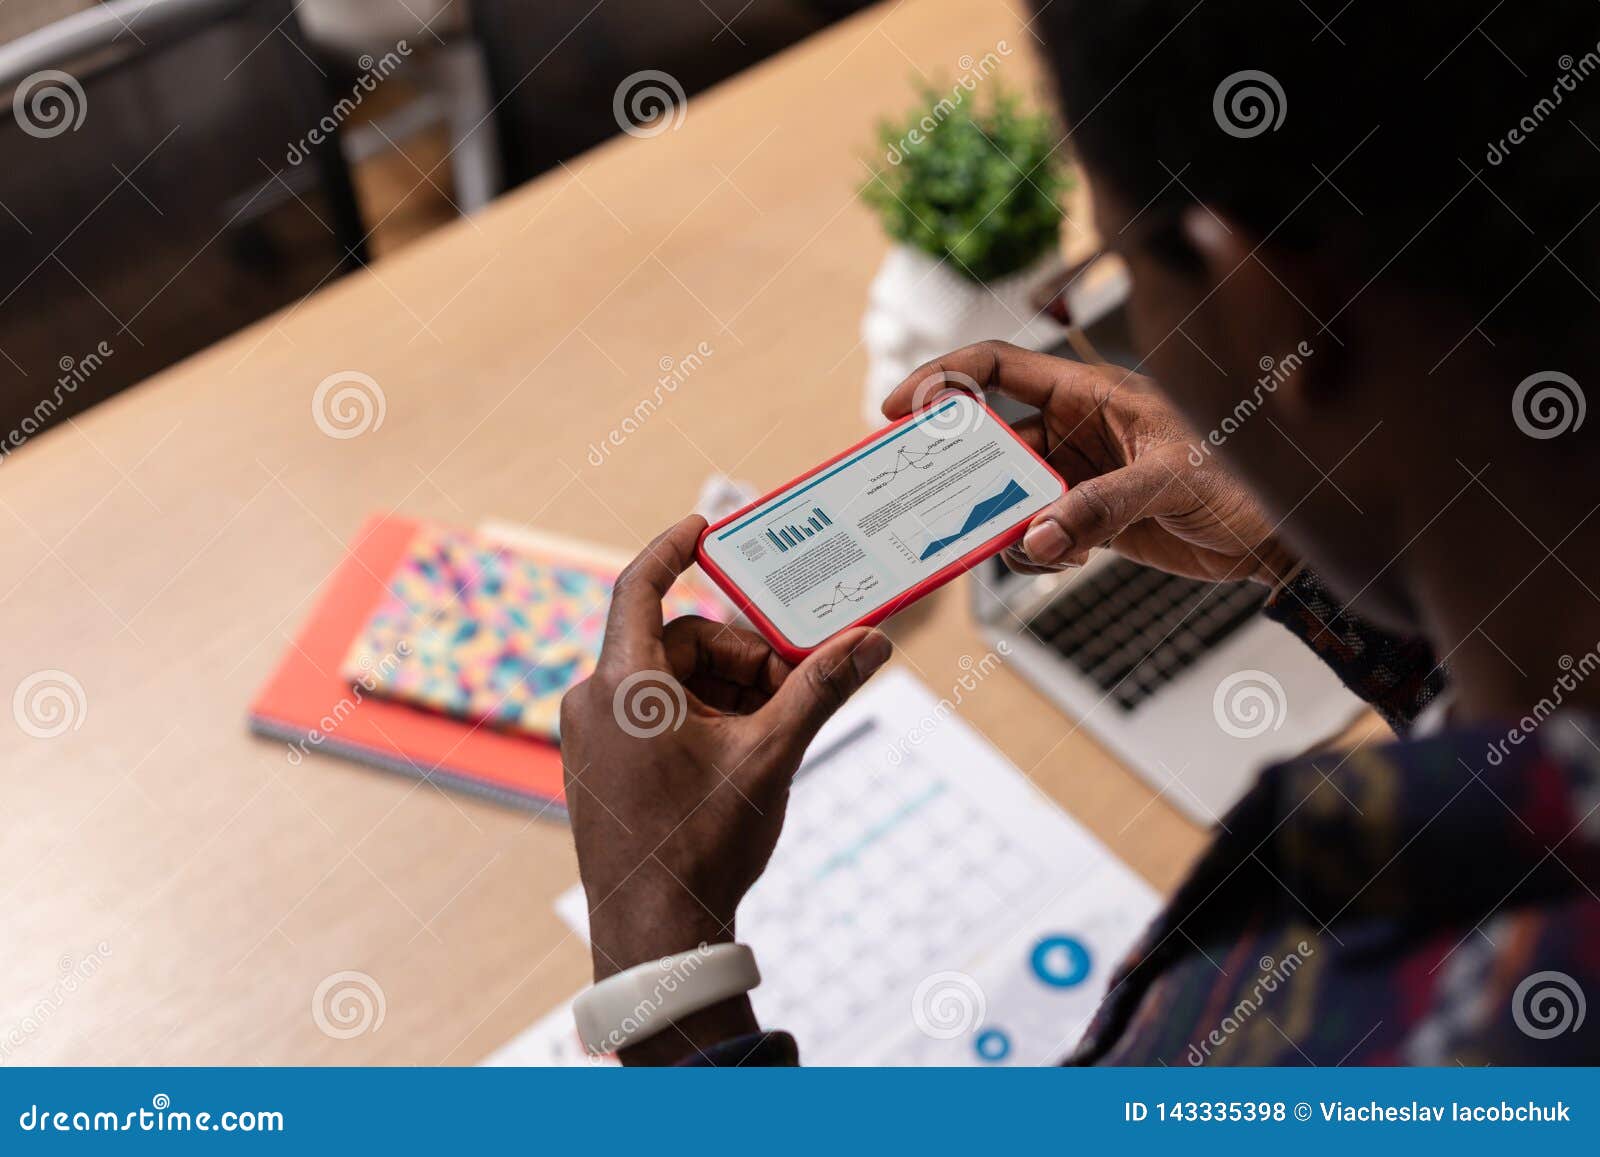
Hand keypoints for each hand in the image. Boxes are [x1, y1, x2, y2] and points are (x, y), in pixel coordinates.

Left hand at [559, 515, 891, 1061]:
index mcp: (623, 686)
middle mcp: (595, 702)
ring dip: (727, 695)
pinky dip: (701, 720)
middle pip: (679, 642)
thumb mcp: (771, 757)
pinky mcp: (601, 766)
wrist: (657, 936)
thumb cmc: (700, 847)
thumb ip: (820, 690)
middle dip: (742, 659)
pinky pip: (655, 715)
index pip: (640, 586)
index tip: (706, 528)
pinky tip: (739, 757)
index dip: (673, 549)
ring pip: (672, 682)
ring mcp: (593, 738)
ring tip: (770, 737)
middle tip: (791, 692)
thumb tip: (871, 644)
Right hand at [882, 341, 1297, 584]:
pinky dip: (1035, 552)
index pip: (999, 367)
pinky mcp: (1088, 520)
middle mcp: (1075, 429)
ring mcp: (1078, 476)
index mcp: (1089, 392)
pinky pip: (1035, 534)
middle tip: (937, 502)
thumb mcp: (1170, 482)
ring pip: (1007, 495)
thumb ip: (1099, 507)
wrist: (1278, 539)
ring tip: (1035, 544)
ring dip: (1004, 524)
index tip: (899, 411)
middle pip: (991, 439)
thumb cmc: (1242, 482)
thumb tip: (1034, 536)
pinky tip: (1066, 559)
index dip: (943, 379)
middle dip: (963, 472)